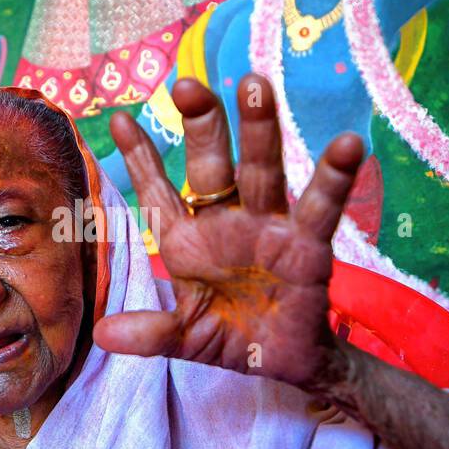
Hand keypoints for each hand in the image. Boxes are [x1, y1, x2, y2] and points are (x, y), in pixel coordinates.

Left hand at [93, 74, 363, 392]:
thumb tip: (101, 334)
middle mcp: (227, 222)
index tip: (119, 120)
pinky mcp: (309, 245)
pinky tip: (348, 146)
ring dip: (260, 130)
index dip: (140, 158)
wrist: (285, 361)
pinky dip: (334, 178)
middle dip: (202, 126)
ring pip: (263, 172)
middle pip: (212, 166)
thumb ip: (151, 334)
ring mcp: (269, 227)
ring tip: (256, 87)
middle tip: (188, 86)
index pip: (159, 191)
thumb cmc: (230, 336)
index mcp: (188, 239)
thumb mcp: (185, 337)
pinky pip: (320, 207)